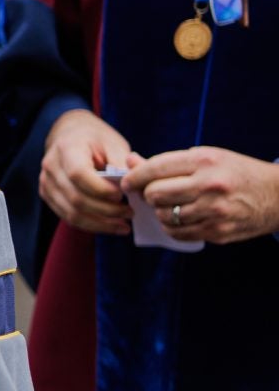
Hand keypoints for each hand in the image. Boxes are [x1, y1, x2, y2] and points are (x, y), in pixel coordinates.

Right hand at [40, 108, 134, 234]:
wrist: (71, 135)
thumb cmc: (96, 139)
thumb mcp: (113, 143)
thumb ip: (121, 163)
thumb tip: (131, 187)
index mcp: (67, 148)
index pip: (78, 174)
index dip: (101, 189)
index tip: (122, 194)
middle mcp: (51, 166)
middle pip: (76, 198)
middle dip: (106, 211)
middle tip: (130, 213)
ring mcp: (46, 182)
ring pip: (71, 213)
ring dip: (100, 224)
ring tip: (124, 225)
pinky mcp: (48, 195)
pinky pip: (68, 217)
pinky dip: (91, 225)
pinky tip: (110, 226)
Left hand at [125, 146, 278, 244]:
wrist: (278, 195)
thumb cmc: (235, 172)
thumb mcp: (206, 157)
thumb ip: (169, 162)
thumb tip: (131, 162)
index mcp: (205, 161)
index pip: (155, 169)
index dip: (134, 177)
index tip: (127, 183)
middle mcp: (209, 186)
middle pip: (155, 195)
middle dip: (147, 195)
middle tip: (152, 194)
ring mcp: (215, 211)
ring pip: (165, 216)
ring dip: (160, 212)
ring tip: (169, 205)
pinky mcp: (218, 232)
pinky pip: (179, 233)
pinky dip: (172, 227)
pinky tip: (179, 219)